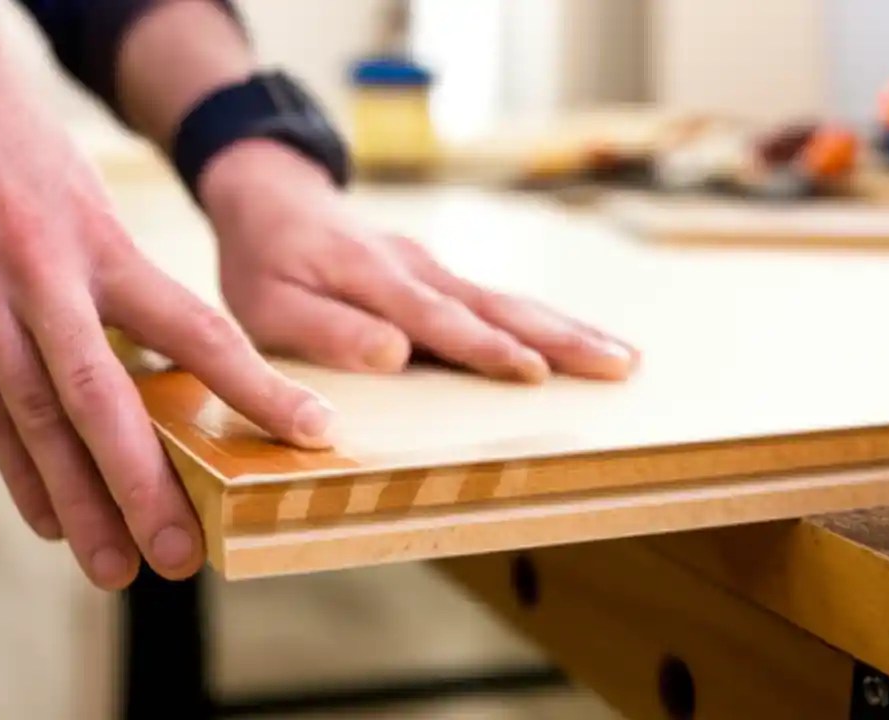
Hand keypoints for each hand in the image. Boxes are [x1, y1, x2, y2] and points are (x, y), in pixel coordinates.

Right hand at [0, 12, 333, 590]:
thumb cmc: (22, 145)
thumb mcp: (89, 200)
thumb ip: (122, 285)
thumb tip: (162, 373)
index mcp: (104, 243)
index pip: (195, 330)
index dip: (256, 389)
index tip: (311, 435)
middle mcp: (45, 275)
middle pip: (101, 400)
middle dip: (142, 487)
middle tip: (180, 556)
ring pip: (36, 418)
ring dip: (76, 501)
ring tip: (111, 567)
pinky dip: (16, 469)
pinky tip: (46, 517)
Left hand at [200, 140, 640, 380]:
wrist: (273, 198)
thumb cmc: (265, 262)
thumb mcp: (268, 305)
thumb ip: (326, 330)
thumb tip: (395, 355)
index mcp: (373, 279)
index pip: (436, 318)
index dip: (483, 347)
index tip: (532, 370)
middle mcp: (415, 270)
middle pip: (495, 305)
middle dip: (560, 337)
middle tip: (620, 364)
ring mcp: (432, 269)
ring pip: (506, 301)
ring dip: (566, 329)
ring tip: (624, 357)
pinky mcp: (437, 275)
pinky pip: (494, 300)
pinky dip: (540, 321)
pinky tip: (576, 341)